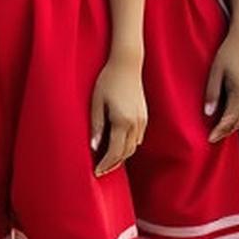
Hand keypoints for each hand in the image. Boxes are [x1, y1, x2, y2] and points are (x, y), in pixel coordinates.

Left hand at [90, 53, 145, 176]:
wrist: (127, 64)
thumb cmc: (107, 81)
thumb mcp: (96, 102)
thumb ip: (96, 126)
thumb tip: (93, 147)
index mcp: (122, 122)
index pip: (114, 153)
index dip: (105, 165)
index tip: (96, 173)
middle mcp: (135, 124)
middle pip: (125, 153)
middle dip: (113, 164)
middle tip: (101, 171)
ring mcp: (142, 121)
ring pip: (133, 147)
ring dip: (121, 156)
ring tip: (108, 162)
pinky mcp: (144, 116)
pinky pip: (138, 138)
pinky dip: (128, 146)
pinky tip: (119, 146)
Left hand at [204, 29, 238, 143]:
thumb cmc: (228, 52)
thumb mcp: (215, 71)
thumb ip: (212, 93)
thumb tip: (208, 113)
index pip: (229, 119)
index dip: (219, 131)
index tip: (209, 140)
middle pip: (238, 122)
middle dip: (226, 132)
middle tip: (212, 139)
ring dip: (234, 127)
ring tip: (221, 133)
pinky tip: (234, 121)